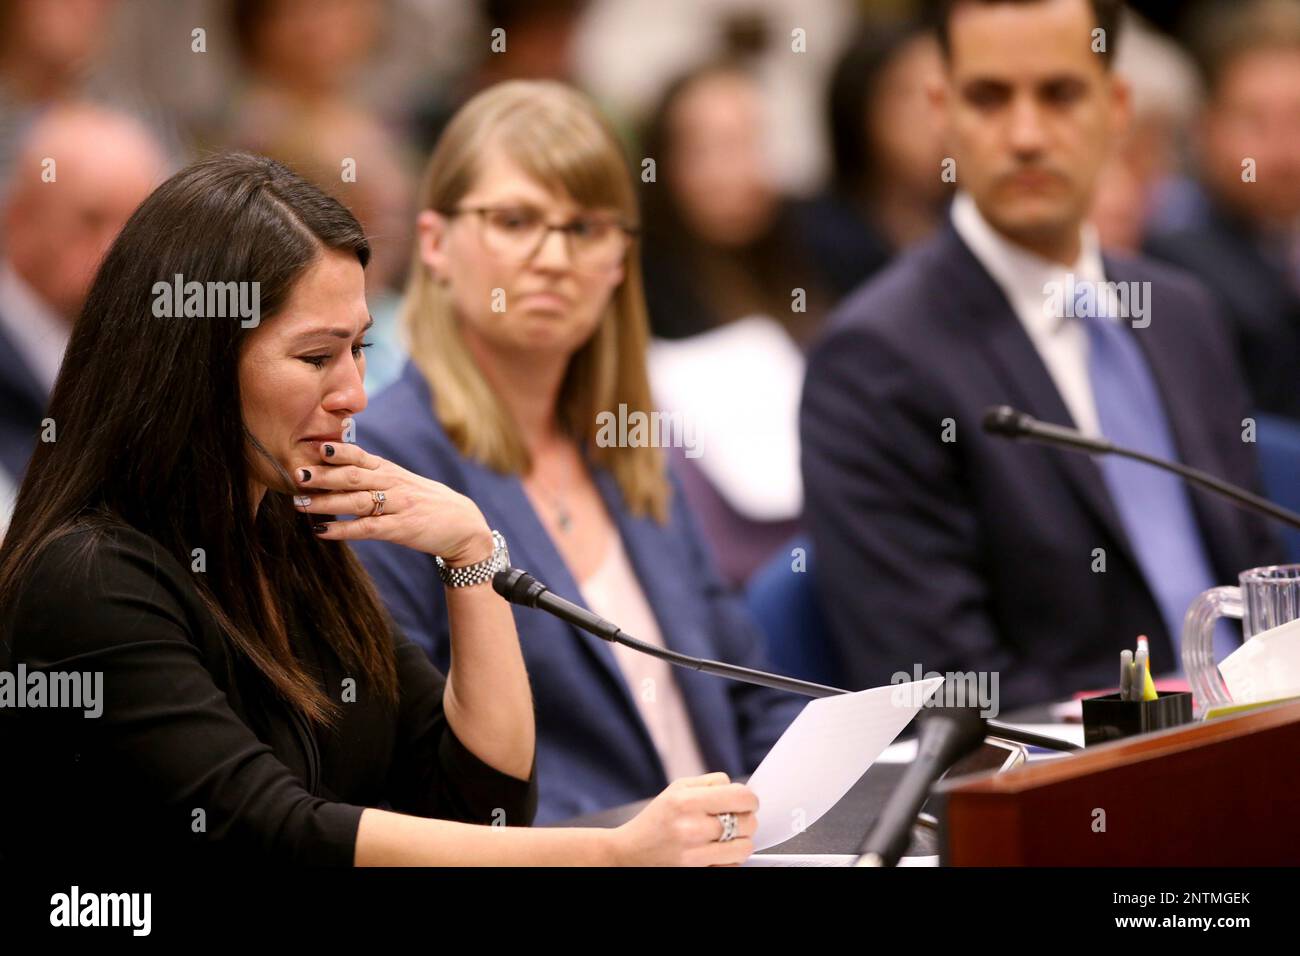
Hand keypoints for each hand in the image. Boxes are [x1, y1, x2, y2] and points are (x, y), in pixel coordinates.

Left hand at [293, 439, 492, 564]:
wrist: (463, 525)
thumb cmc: (428, 503)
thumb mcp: (404, 482)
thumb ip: (375, 475)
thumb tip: (339, 468)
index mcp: (391, 471)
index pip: (360, 456)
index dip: (336, 451)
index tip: (311, 446)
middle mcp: (394, 484)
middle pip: (353, 476)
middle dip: (323, 475)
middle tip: (296, 473)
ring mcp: (398, 506)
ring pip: (356, 501)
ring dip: (326, 502)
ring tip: (300, 503)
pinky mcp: (401, 529)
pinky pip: (367, 529)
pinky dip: (342, 530)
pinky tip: (322, 531)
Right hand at [610, 772, 757, 865]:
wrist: (629, 854)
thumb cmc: (655, 820)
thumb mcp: (676, 789)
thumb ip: (710, 783)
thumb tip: (739, 789)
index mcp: (686, 801)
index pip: (741, 797)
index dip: (750, 799)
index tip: (747, 802)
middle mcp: (691, 828)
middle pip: (747, 822)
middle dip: (745, 819)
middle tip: (735, 819)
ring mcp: (694, 855)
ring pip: (744, 848)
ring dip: (740, 842)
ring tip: (726, 837)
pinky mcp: (697, 873)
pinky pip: (732, 866)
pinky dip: (729, 859)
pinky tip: (716, 852)